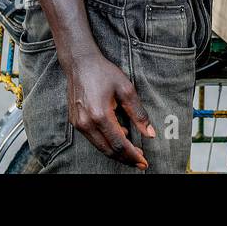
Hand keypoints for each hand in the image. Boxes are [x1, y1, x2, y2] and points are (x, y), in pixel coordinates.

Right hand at [65, 51, 154, 168]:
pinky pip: (93, 139)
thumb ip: (139, 113)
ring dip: (117, 152)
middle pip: (108, 150)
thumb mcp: (126, 89)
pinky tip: (119, 136)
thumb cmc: (103, 73)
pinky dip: (107, 142)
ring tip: (133, 150)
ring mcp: (79, 124)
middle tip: (140, 161)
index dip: (132, 155)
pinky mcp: (75, 123)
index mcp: (100, 115)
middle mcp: (86, 123)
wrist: (80, 63)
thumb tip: (150, 133)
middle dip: (126, 158)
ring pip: (100, 147)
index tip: (144, 162)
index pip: (119, 144)